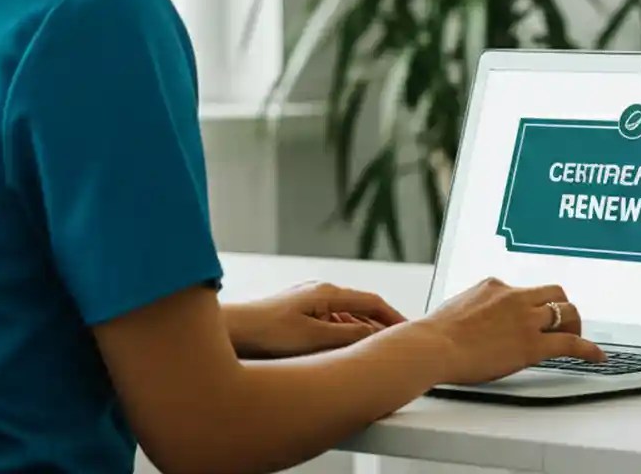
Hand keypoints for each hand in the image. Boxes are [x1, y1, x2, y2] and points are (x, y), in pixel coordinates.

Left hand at [225, 282, 407, 358]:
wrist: (231, 330)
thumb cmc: (266, 332)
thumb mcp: (314, 338)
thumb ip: (348, 335)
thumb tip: (376, 335)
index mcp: (327, 293)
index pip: (372, 302)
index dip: (394, 317)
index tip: (409, 331)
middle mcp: (319, 292)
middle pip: (361, 306)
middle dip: (381, 324)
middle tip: (398, 341)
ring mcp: (307, 300)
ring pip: (345, 314)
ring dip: (362, 329)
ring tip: (375, 348)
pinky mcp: (297, 312)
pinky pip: (330, 320)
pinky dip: (344, 332)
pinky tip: (344, 348)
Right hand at [417, 277, 604, 384]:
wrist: (433, 346)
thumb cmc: (434, 334)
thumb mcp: (456, 307)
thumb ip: (473, 308)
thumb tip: (471, 316)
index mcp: (494, 286)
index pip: (524, 290)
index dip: (531, 305)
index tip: (532, 317)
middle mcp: (514, 297)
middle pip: (554, 292)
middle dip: (561, 307)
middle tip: (563, 323)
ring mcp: (525, 319)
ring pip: (567, 312)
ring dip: (575, 324)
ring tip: (578, 337)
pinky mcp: (532, 344)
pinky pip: (570, 343)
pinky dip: (588, 349)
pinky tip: (596, 356)